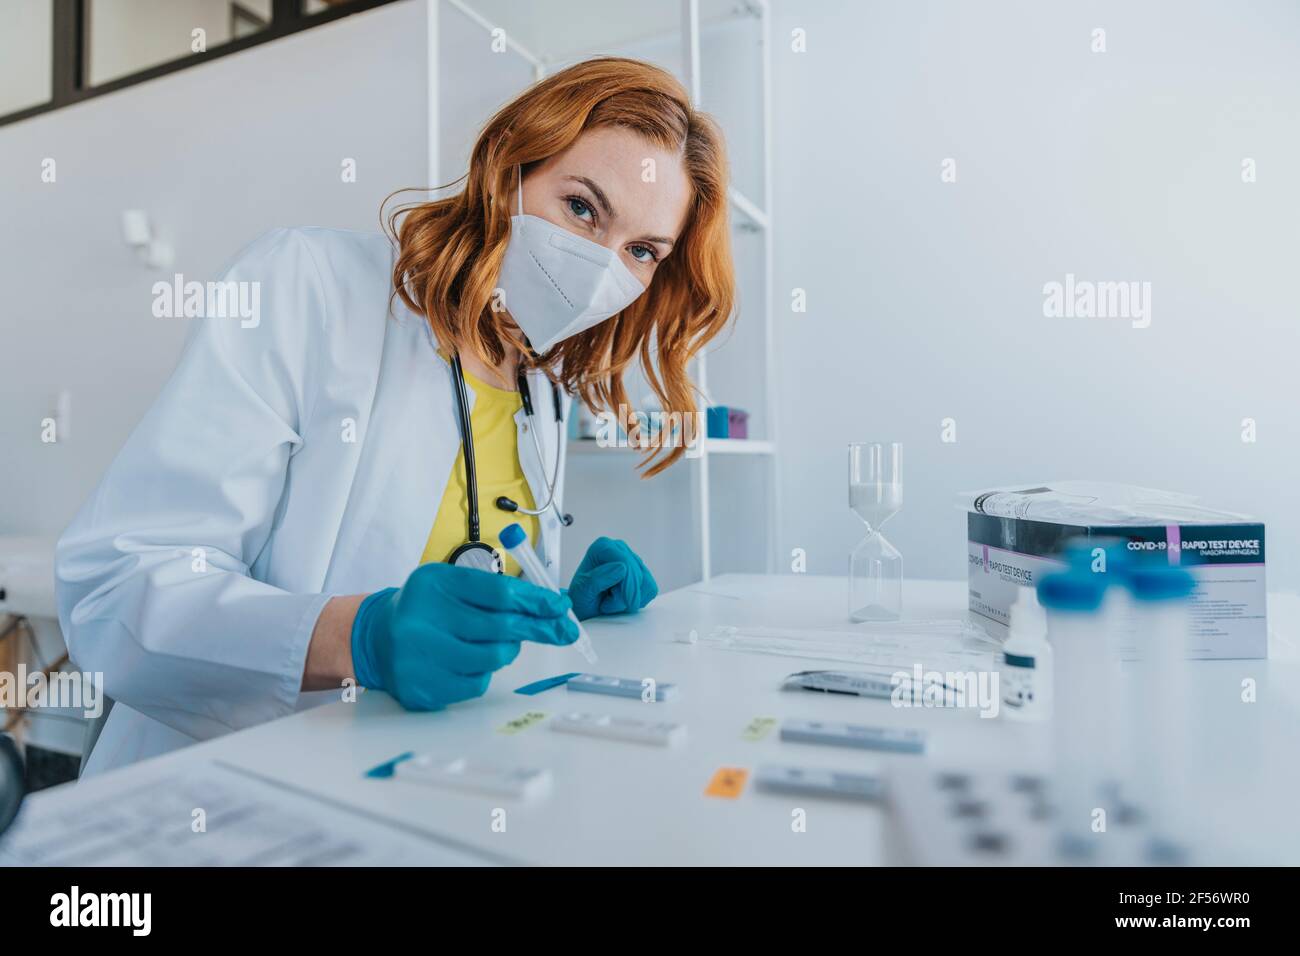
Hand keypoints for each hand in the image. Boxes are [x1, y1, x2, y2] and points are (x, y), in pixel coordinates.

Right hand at [350, 562, 577, 709]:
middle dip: (538, 628)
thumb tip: (552, 606)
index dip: (536, 601)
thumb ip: (497, 591)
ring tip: (495, 642)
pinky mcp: (420, 689)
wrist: (376, 637)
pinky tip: (466, 661)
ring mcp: (417, 657)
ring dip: (506, 650)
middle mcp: (420, 619)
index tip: (560, 606)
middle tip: (562, 630)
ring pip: (493, 658)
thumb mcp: (453, 585)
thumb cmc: (426, 609)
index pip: (498, 593)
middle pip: (500, 626)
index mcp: (433, 584)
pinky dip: (482, 672)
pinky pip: (476, 683)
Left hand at [567, 537, 657, 620]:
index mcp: (602, 547)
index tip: (621, 602)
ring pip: (646, 583)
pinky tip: (622, 600)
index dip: (627, 586)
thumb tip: (621, 567)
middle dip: (624, 596)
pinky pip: (650, 588)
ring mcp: (631, 560)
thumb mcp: (582, 592)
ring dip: (630, 599)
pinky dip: (638, 600)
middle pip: (637, 575)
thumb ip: (597, 579)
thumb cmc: (581, 599)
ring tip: (612, 600)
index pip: (626, 563)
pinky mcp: (641, 572)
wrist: (586, 608)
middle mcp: (619, 549)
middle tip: (607, 603)